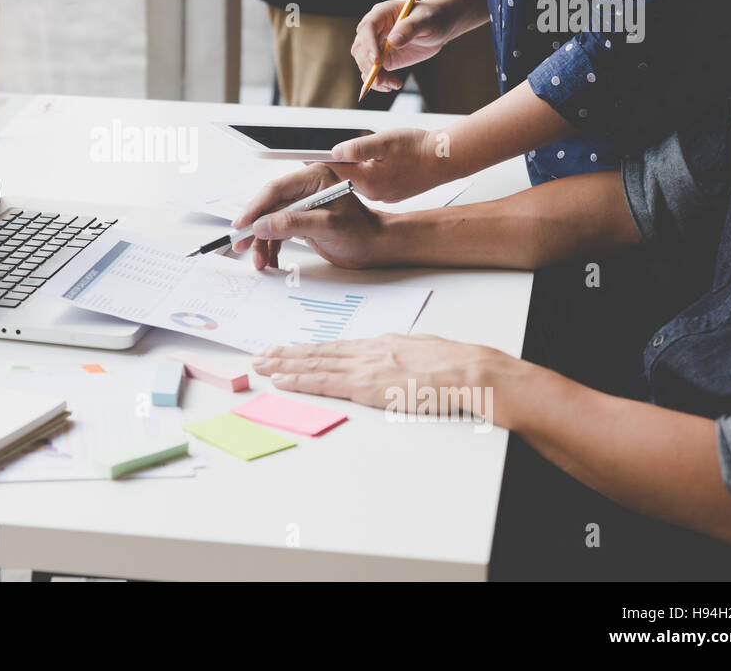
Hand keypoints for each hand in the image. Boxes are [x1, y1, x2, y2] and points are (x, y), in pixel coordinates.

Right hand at [229, 163, 390, 269]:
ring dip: (262, 241)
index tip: (242, 224)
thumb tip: (262, 225)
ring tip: (259, 260)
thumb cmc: (361, 232)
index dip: (255, 208)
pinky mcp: (302, 219)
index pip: (275, 190)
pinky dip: (271, 245)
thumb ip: (292, 223)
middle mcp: (307, 188)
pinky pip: (279, 230)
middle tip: (241, 244)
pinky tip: (269, 258)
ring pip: (271, 221)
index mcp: (314, 178)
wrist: (376, 246)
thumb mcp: (326, 226)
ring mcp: (304, 204)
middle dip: (255, 228)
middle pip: (269, 206)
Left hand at [251, 334, 515, 419]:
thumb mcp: (422, 351)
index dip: (310, 349)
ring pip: (314, 364)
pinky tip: (282, 380)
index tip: (290, 349)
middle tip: (262, 354)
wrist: (467, 371)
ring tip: (262, 365)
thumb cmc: (455, 366)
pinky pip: (324, 382)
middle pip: (318, 351)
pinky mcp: (365, 386)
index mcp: (381, 344)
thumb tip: (394, 361)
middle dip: (287, 354)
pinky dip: (300, 380)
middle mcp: (366, 352)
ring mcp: (364, 367)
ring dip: (285, 365)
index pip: (336, 347)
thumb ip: (402, 355)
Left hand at [328, 128, 446, 202]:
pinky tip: (378, 161)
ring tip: (361, 153)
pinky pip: (372, 182)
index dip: (318, 162)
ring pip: (359, 179)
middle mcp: (373, 192)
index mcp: (368, 180)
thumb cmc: (418, 148)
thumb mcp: (384, 141)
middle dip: (337, 164)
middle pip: (344, 177)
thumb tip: (334, 152)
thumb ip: (357, 148)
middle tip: (326, 151)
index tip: (304, 157)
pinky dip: (369, 172)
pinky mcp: (391, 193)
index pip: (334, 171)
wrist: (446, 159)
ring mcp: (383, 194)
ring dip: (355, 167)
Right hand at [352, 0, 457, 91]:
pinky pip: (373, 72)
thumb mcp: (426, 20)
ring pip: (363, 62)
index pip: (368, 27)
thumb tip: (393, 41)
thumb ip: (410, 28)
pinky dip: (379, 82)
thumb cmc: (432, 17)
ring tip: (393, 84)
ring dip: (373, 76)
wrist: (438, 27)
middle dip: (367, 64)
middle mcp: (374, 30)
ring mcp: (376, 45)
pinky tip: (392, 85)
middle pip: (360, 47)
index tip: (377, 60)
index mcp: (382, 14)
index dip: (369, 44)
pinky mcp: (382, 59)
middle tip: (381, 78)